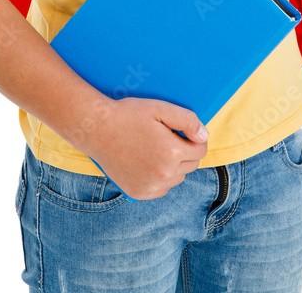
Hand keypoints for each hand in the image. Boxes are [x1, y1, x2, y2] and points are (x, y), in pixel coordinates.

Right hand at [86, 97, 209, 200]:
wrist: (96, 129)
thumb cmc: (128, 115)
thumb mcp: (160, 108)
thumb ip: (187, 120)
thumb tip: (204, 136)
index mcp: (172, 152)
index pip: (201, 150)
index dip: (195, 138)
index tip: (184, 131)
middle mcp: (164, 174)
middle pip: (192, 165)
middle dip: (186, 151)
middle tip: (168, 137)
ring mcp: (151, 186)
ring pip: (178, 178)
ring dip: (174, 165)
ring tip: (156, 148)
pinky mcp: (139, 193)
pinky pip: (162, 188)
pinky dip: (161, 177)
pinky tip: (148, 162)